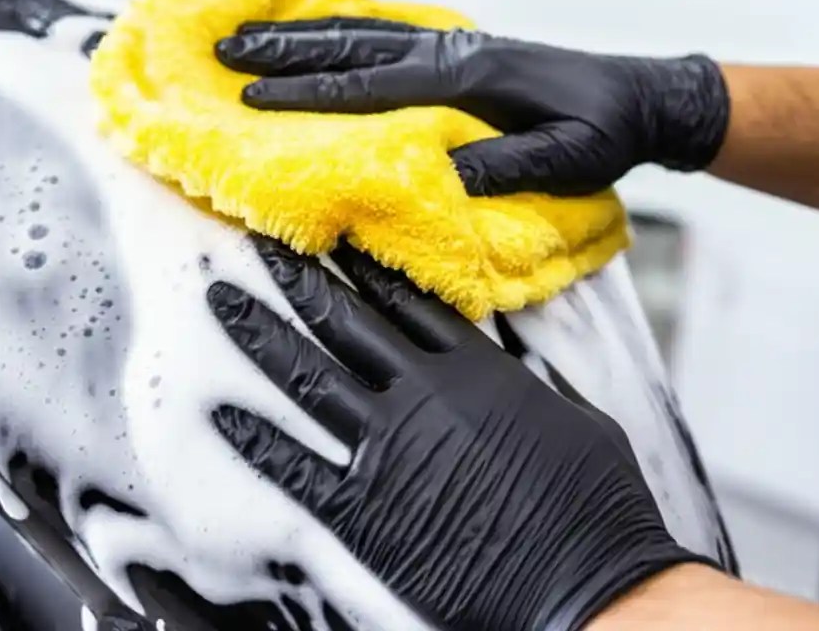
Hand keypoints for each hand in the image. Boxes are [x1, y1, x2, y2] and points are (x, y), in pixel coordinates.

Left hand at [206, 236, 709, 629]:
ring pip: (307, 376)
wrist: (586, 582)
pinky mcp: (364, 510)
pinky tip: (223, 413)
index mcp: (476, 370)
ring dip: (258, 335)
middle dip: (297, 277)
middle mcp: (423, 395)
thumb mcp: (579, 417)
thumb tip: (517, 360)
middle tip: (259, 240)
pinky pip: (294, 466)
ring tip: (220, 300)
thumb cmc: (598, 504)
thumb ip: (534, 381)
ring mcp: (387, 449)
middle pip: (344, 321)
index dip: (363, 264)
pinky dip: (255, 439)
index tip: (331, 235)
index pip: (405, 299)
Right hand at [215, 18, 729, 195]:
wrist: (637, 96)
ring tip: (246, 36)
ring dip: (301, 36)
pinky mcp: (458, 50)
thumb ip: (504, 166)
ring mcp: (453, 45)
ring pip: (362, 35)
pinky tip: (312, 35)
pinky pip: (386, 36)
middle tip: (224, 51)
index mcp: (467, 79)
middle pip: (352, 48)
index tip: (253, 96)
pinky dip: (341, 31)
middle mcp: (451, 52)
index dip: (309, 94)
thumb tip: (439, 173)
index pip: (372, 88)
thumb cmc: (602, 132)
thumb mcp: (564, 159)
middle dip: (284, 51)